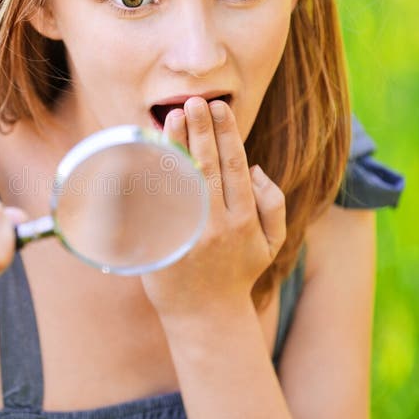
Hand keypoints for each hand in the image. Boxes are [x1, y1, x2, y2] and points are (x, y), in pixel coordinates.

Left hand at [141, 97, 285, 323]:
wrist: (206, 317)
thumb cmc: (238, 274)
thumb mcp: (271, 243)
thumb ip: (272, 203)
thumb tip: (256, 167)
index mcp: (244, 220)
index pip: (236, 166)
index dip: (227, 134)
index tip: (218, 107)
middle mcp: (218, 225)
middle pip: (209, 167)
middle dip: (201, 130)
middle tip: (192, 101)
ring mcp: (189, 236)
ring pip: (183, 182)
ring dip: (176, 147)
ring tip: (171, 118)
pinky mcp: (164, 245)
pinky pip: (155, 207)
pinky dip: (151, 179)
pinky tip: (146, 154)